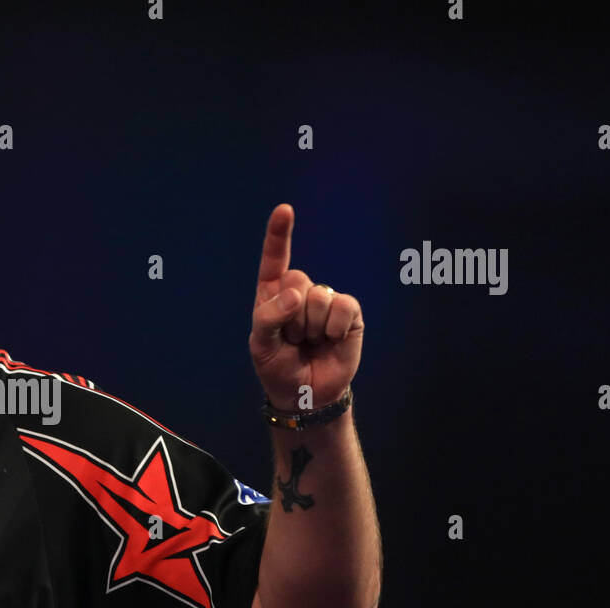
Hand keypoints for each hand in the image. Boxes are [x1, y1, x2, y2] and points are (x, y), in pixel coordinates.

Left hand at [249, 204, 363, 412]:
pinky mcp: (349, 314)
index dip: (279, 235)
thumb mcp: (261, 345)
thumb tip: (297, 294)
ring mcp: (326, 301)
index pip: (275, 260)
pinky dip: (335, 328)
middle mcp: (300, 292)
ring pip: (320, 295)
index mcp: (273, 294)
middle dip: (292, 316)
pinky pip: (343, 307)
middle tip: (292, 339)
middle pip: (298, 280)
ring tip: (310, 342)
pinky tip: (331, 340)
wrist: (306, 395)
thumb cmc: (278, 367)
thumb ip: (269, 316)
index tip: (285, 210)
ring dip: (312, 326)